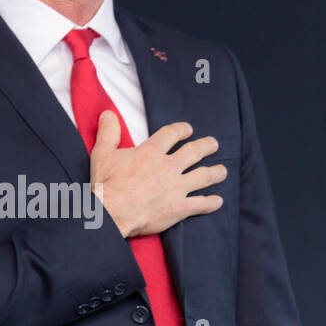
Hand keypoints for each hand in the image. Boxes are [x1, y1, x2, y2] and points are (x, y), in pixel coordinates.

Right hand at [89, 112, 225, 237]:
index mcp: (151, 152)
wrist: (113, 212)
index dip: (181, 130)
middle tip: (213, 144)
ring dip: (216, 172)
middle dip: (206, 146)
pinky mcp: (180, 208)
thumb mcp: (102, 153)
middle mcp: (168, 167)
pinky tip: (218, 201)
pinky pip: (201, 204)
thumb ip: (108, 132)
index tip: (188, 129)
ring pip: (204, 176)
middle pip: (194, 152)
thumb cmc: (107, 184)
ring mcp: (176, 187)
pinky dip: (211, 202)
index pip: (171, 135)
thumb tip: (108, 113)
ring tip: (222, 170)